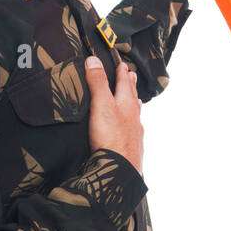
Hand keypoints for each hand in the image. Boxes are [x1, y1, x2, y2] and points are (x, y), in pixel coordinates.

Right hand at [84, 56, 143, 174]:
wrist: (120, 170)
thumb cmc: (112, 138)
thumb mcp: (101, 105)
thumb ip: (97, 83)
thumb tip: (94, 60)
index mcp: (126, 104)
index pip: (124, 83)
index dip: (122, 72)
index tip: (123, 64)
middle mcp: (134, 117)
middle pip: (133, 97)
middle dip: (131, 86)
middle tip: (132, 76)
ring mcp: (135, 133)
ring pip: (136, 114)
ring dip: (134, 105)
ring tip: (136, 100)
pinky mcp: (132, 147)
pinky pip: (134, 131)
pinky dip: (133, 125)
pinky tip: (132, 130)